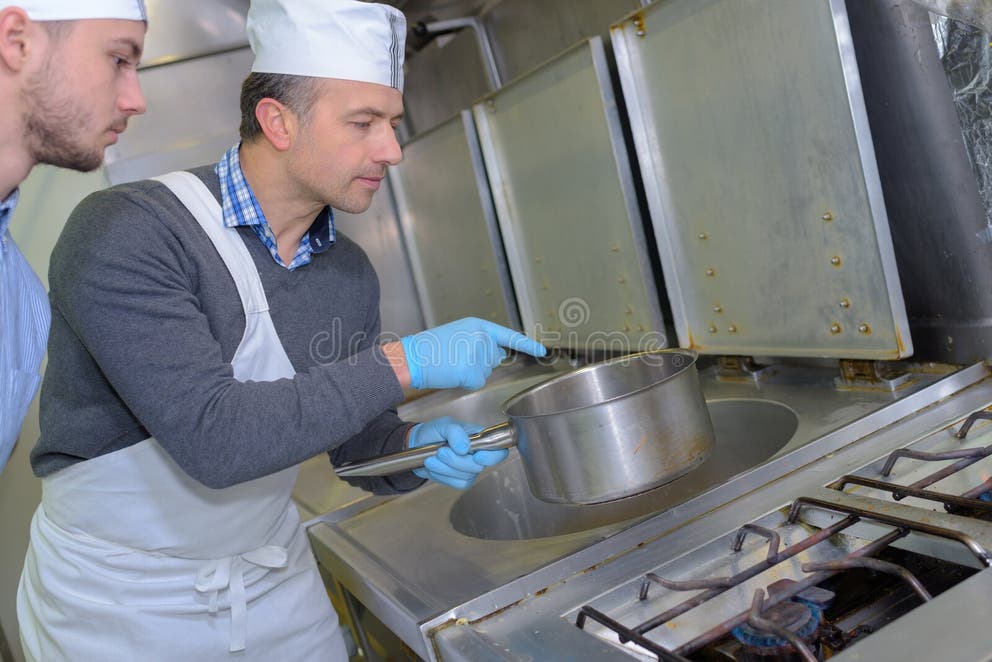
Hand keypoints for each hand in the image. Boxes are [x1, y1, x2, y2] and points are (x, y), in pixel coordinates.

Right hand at [400, 317, 546, 389]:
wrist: (413, 356)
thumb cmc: (431, 347)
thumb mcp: (459, 333)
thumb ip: (480, 340)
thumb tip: (497, 354)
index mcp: (478, 326)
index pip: (509, 336)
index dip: (527, 345)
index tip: (542, 351)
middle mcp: (482, 338)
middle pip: (494, 359)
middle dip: (479, 363)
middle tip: (455, 358)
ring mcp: (478, 355)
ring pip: (485, 373)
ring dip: (471, 373)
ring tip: (451, 364)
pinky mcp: (472, 372)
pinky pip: (477, 383)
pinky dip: (465, 383)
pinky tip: (452, 374)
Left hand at [408, 417, 507, 488]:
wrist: (418, 445)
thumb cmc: (434, 432)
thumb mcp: (443, 425)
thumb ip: (455, 432)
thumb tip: (465, 447)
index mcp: (480, 438)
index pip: (499, 451)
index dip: (491, 456)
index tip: (476, 455)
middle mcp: (478, 455)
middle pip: (478, 466)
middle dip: (457, 461)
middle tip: (441, 451)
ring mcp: (470, 469)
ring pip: (466, 476)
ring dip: (445, 468)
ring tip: (432, 456)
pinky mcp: (460, 480)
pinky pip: (456, 483)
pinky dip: (442, 475)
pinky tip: (435, 466)